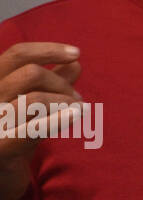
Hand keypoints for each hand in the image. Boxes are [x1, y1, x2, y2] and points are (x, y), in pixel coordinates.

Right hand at [0, 42, 82, 199]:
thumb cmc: (14, 139)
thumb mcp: (32, 108)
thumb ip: (50, 85)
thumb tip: (74, 62)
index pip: (16, 54)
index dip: (48, 50)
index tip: (76, 54)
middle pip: (30, 74)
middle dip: (61, 82)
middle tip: (77, 99)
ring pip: (34, 98)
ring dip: (65, 102)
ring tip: (78, 111)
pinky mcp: (0, 150)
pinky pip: (31, 129)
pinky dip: (58, 119)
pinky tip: (76, 115)